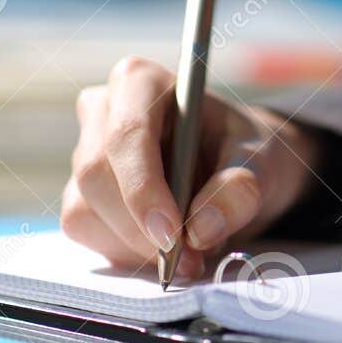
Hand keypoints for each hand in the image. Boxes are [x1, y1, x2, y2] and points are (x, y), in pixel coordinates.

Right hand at [62, 55, 323, 272]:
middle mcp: (103, 109)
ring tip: (186, 255)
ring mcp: (85, 151)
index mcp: (142, 83)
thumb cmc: (242, 151)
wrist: (233, 167)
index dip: (143, 189)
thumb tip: (202, 228)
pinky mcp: (81, 191)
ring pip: (84, 208)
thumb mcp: (260, 162)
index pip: (127, 135)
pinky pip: (84, 229)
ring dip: (133, 246)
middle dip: (140, 229)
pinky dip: (123, 251)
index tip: (172, 234)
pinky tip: (159, 248)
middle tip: (189, 259)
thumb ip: (239, 189)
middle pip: (96, 175)